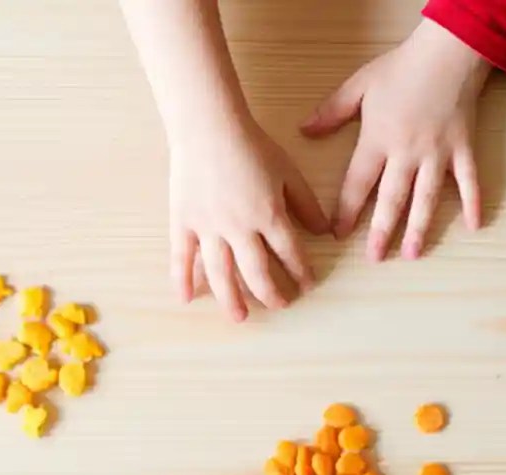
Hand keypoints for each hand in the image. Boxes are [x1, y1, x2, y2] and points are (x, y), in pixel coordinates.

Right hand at [170, 120, 329, 321]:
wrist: (208, 126)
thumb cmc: (250, 144)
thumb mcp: (286, 170)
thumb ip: (305, 203)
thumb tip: (323, 231)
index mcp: (269, 215)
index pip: (290, 253)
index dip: (301, 272)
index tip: (307, 284)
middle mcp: (240, 228)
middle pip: (257, 272)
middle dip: (271, 293)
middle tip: (279, 305)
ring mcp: (209, 228)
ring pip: (221, 273)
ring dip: (232, 299)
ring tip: (240, 317)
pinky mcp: (184, 222)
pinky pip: (182, 256)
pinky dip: (182, 279)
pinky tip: (186, 298)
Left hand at [303, 20, 491, 260]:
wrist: (448, 51)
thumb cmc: (402, 67)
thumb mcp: (358, 85)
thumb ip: (331, 112)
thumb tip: (304, 130)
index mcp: (378, 140)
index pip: (357, 184)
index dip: (346, 211)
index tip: (339, 234)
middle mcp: (407, 153)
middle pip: (391, 200)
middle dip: (382, 232)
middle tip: (375, 259)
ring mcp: (438, 153)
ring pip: (427, 198)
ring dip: (420, 228)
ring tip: (414, 254)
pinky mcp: (463, 147)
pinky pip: (469, 180)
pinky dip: (474, 203)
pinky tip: (475, 226)